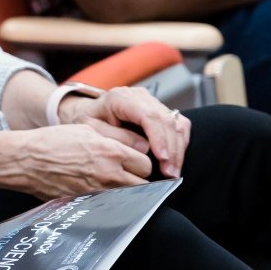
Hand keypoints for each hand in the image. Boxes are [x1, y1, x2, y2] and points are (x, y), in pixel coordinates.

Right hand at [9, 122, 154, 197]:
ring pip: (131, 196)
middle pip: (143, 183)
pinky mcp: (89, 203)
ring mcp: (100, 192)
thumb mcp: (88, 128)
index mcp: (111, 152)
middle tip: (128, 171)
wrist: (28, 161)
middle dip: (138, 177)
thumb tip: (141, 144)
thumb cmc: (54, 142)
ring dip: (127, 189)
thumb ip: (118, 137)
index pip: (146, 163)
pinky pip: (112, 204)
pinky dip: (112, 199)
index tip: (135, 159)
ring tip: (113, 179)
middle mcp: (109, 174)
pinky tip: (100, 188)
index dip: (142, 160)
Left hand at [69, 86, 189, 176]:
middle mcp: (140, 96)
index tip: (162, 158)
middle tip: (170, 173)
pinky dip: (180, 143)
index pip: (148, 115)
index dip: (159, 137)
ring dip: (178, 148)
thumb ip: (116, 137)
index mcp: (121, 98)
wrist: (91, 112)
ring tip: (173, 172)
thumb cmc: (90, 121)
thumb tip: (144, 147)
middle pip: (166, 119)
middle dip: (171, 148)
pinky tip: (174, 160)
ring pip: (176, 122)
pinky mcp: (161, 109)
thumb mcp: (92, 130)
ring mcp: (152, 101)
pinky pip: (179, 124)